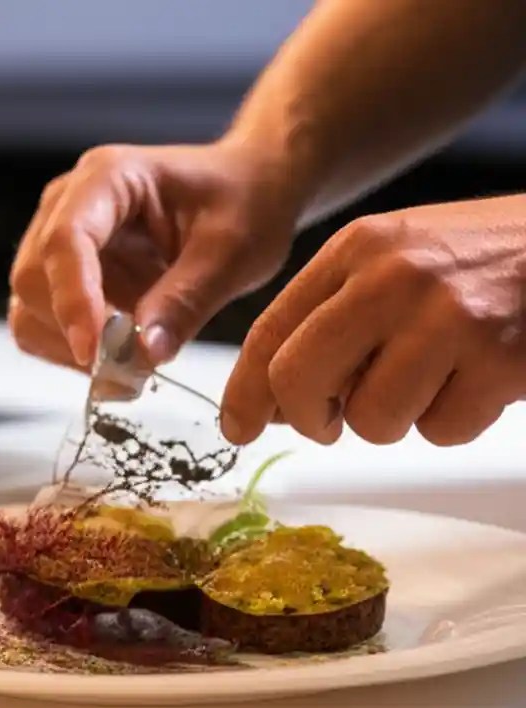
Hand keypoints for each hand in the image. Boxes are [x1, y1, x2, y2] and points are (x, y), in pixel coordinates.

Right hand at [8, 142, 301, 370]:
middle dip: (73, 330)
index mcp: (109, 177)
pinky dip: (69, 348)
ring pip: (27, 304)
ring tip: (132, 357)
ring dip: (69, 344)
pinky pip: (39, 320)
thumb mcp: (233, 252)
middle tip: (131, 367)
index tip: (95, 353)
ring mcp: (56, 236)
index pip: (66, 240)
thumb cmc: (244, 203)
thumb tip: (143, 354)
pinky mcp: (59, 270)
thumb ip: (186, 300)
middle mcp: (67, 202)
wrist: (247, 189)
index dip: (73, 300)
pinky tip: (117, 348)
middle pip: (33, 276)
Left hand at [221, 195, 525, 446]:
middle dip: (308, 418)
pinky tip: (478, 380)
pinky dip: (456, 421)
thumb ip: (332, 315)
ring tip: (432, 380)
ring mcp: (447, 318)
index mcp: (356, 249)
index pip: (271, 331)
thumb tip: (274, 400)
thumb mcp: (396, 259)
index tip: (237, 428)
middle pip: (300, 380)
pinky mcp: (498, 360)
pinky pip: (442, 431)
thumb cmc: (483, 260)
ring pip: (372, 419)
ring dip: (395, 420)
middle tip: (331, 423)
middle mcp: (391, 278)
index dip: (244, 392)